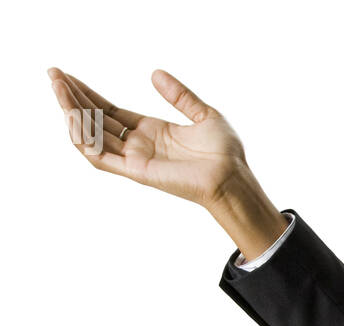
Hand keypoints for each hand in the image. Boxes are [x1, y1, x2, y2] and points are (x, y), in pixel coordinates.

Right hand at [48, 67, 246, 208]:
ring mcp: (137, 159)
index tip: (66, 75)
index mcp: (151, 131)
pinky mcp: (137, 171)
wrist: (234, 177)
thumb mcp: (203, 114)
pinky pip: (101, 157)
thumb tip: (155, 73)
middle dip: (72, 98)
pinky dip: (83, 138)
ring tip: (58, 88)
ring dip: (71, 112)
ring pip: (92, 136)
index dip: (86, 93)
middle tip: (53, 75)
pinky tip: (72, 116)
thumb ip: (179, 95)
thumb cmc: (226, 153)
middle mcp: (140, 146)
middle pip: (95, 120)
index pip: (109, 110)